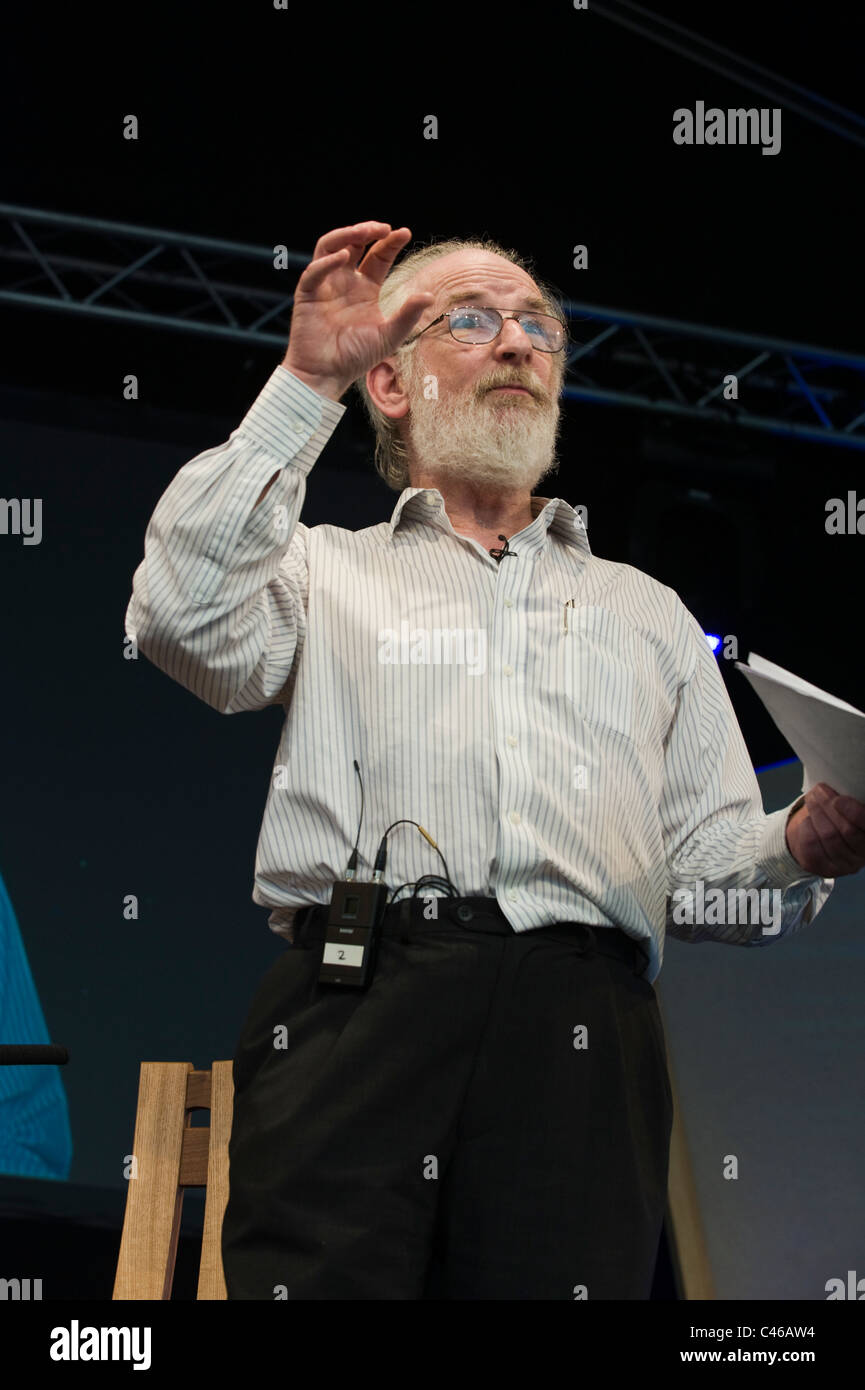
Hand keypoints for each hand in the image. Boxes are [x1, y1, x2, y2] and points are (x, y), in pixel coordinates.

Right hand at [282, 222, 433, 400]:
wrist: (327, 375)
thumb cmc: (356, 357)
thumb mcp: (389, 335)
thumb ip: (408, 315)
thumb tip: (430, 296)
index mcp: (366, 288)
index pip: (378, 256)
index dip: (390, 243)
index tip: (405, 233)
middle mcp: (346, 282)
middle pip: (355, 243)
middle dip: (368, 231)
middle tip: (384, 228)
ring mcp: (325, 285)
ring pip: (331, 247)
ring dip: (346, 235)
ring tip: (364, 232)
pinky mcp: (307, 294)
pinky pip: (315, 271)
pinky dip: (327, 262)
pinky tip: (343, 257)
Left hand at [785, 782, 864, 876]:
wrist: (824, 846)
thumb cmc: (841, 821)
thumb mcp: (850, 811)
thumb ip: (850, 804)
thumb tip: (841, 785)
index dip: (854, 812)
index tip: (838, 799)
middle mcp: (862, 857)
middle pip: (846, 830)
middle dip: (829, 806)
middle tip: (818, 791)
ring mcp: (844, 866)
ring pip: (828, 836)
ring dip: (817, 813)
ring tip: (811, 799)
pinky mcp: (825, 869)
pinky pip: (813, 845)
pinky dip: (807, 827)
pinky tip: (808, 819)